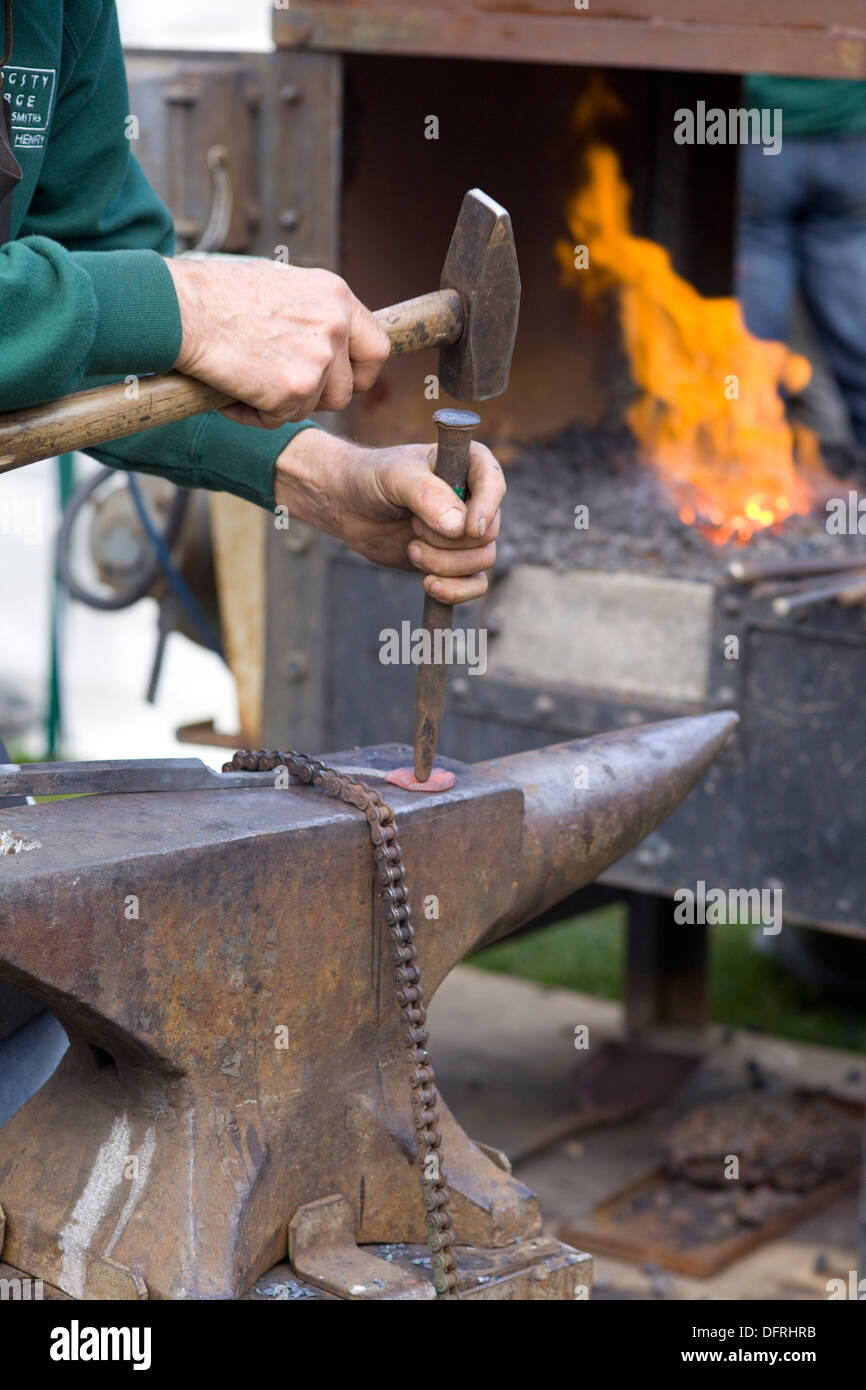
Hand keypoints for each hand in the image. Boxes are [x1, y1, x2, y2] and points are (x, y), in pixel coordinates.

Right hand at [164, 257, 389, 427]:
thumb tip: (328, 346)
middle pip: (347, 389)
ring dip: (282, 405)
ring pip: (314, 408)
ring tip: (247, 379)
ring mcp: (318, 357)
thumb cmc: (215, 295)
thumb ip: (312, 316)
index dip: (359, 372)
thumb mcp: (281, 288)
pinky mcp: (294, 388)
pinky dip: (254, 414)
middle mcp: (335, 323)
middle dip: (316, 397)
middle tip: (278, 385)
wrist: (179, 307)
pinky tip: (232, 388)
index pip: (378, 347)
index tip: (339, 380)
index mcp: (335, 294)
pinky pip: (281, 420)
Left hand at [275, 430, 504, 602]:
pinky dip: (457, 591)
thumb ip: (426, 495)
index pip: (494, 483)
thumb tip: (458, 527)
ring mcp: (466, 532)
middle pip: (488, 532)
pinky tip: (430, 586)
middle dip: (448, 540)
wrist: (348, 506)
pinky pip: (475, 584)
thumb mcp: (394, 477)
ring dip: (445, 564)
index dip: (487, 508)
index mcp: (467, 464)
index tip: (470, 529)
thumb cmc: (371, 478)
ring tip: (411, 550)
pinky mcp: (455, 561)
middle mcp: (474, 498)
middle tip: (414, 528)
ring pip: (482, 560)